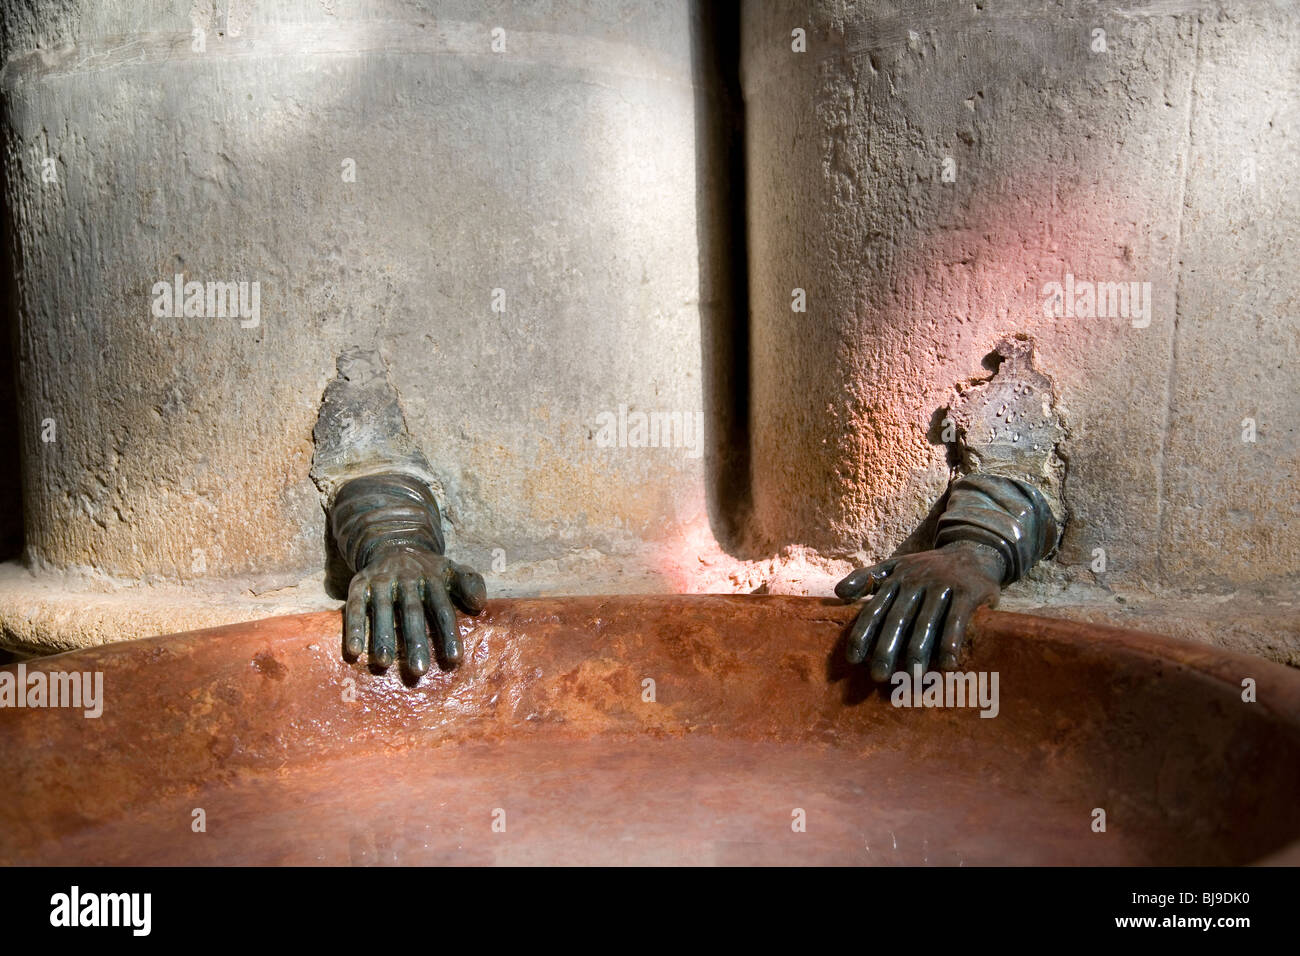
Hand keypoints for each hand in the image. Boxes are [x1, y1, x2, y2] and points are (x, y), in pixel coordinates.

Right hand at [343, 547, 486, 675]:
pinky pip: (354, 607)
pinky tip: (354, 651)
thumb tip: (479, 604)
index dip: (448, 633)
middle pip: (412, 612)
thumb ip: (470, 584)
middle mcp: (407, 579)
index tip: (454, 659)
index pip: (442, 609)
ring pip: (382, 610)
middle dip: (415, 642)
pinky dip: (354, 628)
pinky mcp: (359, 584)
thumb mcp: (453, 571)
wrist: (394, 543)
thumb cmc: (429, 570)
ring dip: (383, 636)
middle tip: (419, 671)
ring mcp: (382, 581)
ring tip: (384, 663)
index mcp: (433, 578)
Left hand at [835, 540, 1004, 680]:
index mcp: (896, 579)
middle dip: (886, 649)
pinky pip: (956, 619)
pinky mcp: (967, 591)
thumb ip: (866, 578)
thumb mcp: (895, 565)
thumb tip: (837, 592)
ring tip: (912, 676)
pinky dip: (951, 642)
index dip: (862, 635)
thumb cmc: (928, 567)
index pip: (874, 610)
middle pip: (897, 620)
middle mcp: (915, 581)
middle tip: (879, 676)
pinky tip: (948, 664)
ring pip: (925, 623)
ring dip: (918, 651)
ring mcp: (941, 585)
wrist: (974, 550)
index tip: (853, 660)